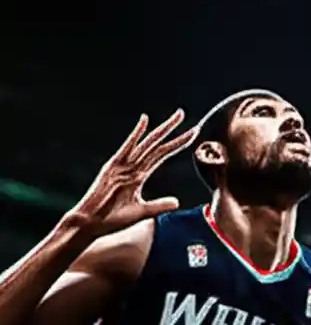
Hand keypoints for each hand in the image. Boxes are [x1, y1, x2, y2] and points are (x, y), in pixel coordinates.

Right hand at [62, 111, 198, 238]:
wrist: (90, 225)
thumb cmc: (111, 220)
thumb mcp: (141, 212)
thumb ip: (159, 205)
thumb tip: (177, 202)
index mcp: (139, 175)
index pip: (162, 154)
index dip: (177, 143)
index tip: (192, 132)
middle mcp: (133, 166)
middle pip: (156, 144)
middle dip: (171, 129)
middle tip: (182, 113)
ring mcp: (123, 165)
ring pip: (147, 143)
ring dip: (163, 129)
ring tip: (178, 116)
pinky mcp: (112, 167)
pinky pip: (127, 147)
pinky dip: (135, 134)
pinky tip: (145, 120)